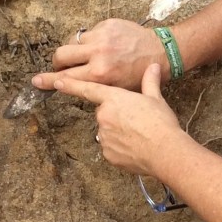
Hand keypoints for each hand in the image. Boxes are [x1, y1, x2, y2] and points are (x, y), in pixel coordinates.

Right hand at [31, 19, 167, 91]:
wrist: (161, 52)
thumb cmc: (139, 75)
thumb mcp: (115, 88)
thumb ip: (91, 85)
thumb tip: (69, 83)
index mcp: (100, 74)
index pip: (65, 78)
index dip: (48, 80)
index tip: (36, 81)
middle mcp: (98, 54)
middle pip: (61, 55)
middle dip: (58, 62)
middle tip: (62, 66)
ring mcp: (102, 36)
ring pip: (73, 41)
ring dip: (75, 50)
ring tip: (86, 55)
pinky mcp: (107, 23)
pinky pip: (88, 32)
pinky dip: (90, 40)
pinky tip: (102, 46)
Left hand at [65, 63, 185, 174]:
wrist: (164, 151)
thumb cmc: (161, 122)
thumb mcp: (156, 98)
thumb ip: (150, 82)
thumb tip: (154, 67)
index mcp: (114, 98)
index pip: (88, 89)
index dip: (71, 85)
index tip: (56, 82)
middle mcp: (104, 115)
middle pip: (104, 111)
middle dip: (116, 114)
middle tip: (136, 118)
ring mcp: (104, 136)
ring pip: (107, 130)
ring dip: (118, 130)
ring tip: (138, 134)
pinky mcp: (107, 153)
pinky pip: (110, 147)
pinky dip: (120, 146)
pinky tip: (135, 146)